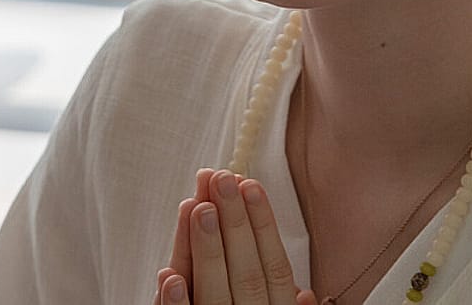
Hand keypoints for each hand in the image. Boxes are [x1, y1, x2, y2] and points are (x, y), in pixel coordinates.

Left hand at [154, 169, 316, 304]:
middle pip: (246, 272)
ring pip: (215, 293)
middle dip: (234, 222)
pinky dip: (175, 303)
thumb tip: (304, 293)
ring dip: (207, 250)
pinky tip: (167, 275)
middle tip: (222, 179)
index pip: (274, 267)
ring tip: (198, 206)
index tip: (251, 185)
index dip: (264, 225)